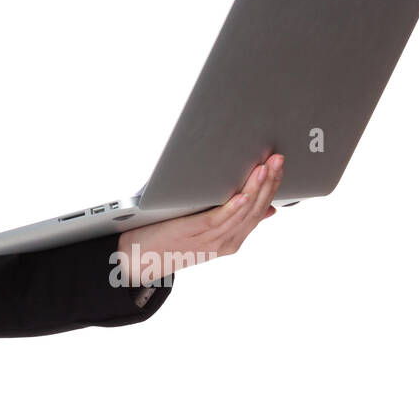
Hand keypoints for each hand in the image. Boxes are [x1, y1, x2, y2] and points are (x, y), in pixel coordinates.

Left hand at [114, 153, 284, 284]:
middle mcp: (226, 242)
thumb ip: (232, 218)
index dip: (273, 187)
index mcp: (231, 239)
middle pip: (255, 209)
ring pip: (241, 213)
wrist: (138, 260)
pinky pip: (219, 220)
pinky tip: (243, 195)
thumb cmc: (169, 239)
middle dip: (269, 182)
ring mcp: (211, 240)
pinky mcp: (193, 234)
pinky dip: (234, 208)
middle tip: (278, 159)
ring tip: (265, 168)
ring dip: (255, 189)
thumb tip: (264, 208)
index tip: (280, 166)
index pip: (261, 210)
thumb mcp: (205, 229)